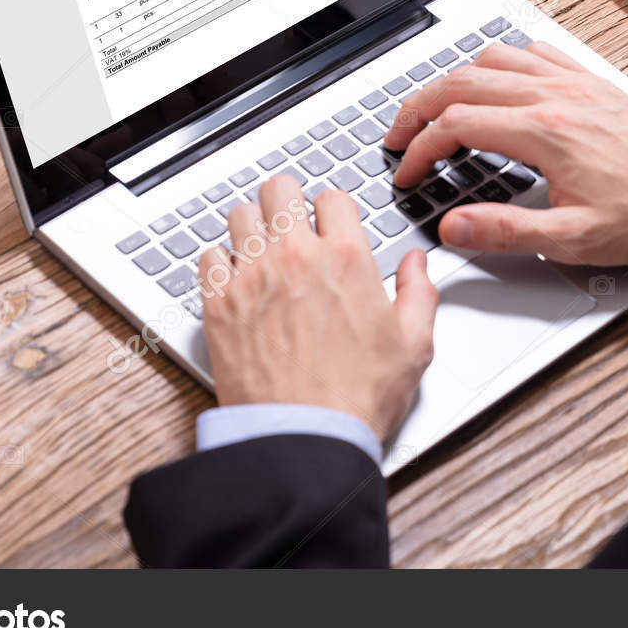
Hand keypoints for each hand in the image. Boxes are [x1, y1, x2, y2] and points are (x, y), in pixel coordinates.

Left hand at [196, 174, 437, 441]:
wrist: (305, 439)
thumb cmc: (357, 398)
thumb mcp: (414, 344)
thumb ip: (419, 292)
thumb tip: (416, 263)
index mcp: (346, 258)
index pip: (333, 197)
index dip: (335, 210)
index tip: (333, 227)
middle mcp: (295, 257)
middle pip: (279, 189)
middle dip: (289, 201)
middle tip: (294, 223)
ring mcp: (251, 278)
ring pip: (240, 214)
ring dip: (254, 226)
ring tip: (263, 248)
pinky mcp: (218, 304)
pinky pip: (208, 257)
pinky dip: (221, 262)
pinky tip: (236, 279)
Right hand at [383, 40, 627, 265]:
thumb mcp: (574, 239)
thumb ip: (507, 231)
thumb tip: (455, 225)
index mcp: (544, 132)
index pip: (455, 125)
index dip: (418, 149)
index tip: (408, 175)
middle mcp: (554, 97)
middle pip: (461, 81)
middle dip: (418, 107)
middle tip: (398, 136)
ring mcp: (572, 83)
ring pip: (492, 59)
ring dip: (453, 80)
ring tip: (435, 109)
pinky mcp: (589, 82)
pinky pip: (532, 53)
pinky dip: (500, 62)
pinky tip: (496, 83)